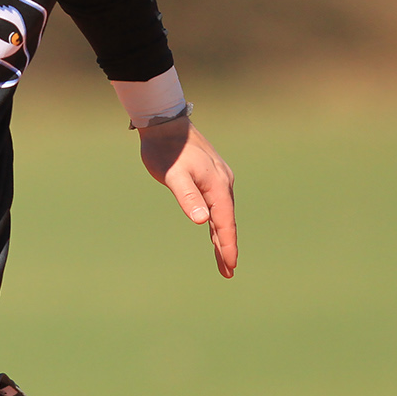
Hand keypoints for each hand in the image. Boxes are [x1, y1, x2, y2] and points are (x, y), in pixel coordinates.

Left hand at [136, 117, 237, 277]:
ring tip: (224, 259)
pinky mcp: (211, 177)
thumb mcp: (173, 174)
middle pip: (226, 221)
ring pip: (223, 214)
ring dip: (222, 236)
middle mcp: (223, 183)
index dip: (227, 245)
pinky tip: (214, 228)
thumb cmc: (166, 150)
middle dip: (227, 247)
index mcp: (217, 186)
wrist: (166, 123)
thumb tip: (202, 221)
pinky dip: (217, 220)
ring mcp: (219, 179)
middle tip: (228, 272)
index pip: (224, 223)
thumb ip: (187, 196)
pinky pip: (217, 204)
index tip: (230, 266)